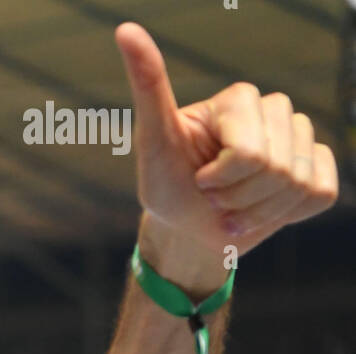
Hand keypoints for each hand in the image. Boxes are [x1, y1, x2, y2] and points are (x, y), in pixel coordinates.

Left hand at [116, 22, 337, 256]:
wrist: (187, 230)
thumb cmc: (168, 186)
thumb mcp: (152, 142)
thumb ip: (147, 87)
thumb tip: (126, 30)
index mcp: (239, 99)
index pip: (249, 152)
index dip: (222, 180)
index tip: (198, 181)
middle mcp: (273, 111)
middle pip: (276, 169)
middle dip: (238, 200)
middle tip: (215, 199)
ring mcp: (298, 139)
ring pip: (297, 184)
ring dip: (257, 214)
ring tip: (233, 209)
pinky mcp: (315, 169)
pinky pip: (321, 193)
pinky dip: (287, 214)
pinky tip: (262, 211)